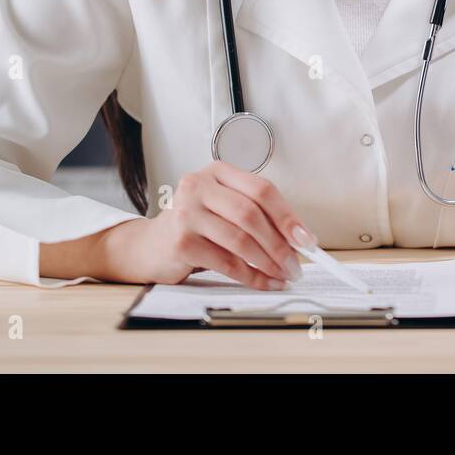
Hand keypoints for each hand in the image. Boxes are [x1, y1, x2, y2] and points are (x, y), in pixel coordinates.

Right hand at [97, 161, 311, 288]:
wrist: (148, 246)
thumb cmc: (194, 227)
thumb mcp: (223, 208)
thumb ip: (256, 215)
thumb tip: (298, 238)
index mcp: (217, 172)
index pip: (262, 189)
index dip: (288, 215)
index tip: (306, 238)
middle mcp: (199, 186)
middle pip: (252, 214)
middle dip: (280, 244)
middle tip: (296, 264)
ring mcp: (187, 212)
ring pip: (240, 239)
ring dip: (268, 263)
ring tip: (282, 275)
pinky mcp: (181, 241)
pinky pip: (226, 262)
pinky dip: (250, 276)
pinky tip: (262, 282)